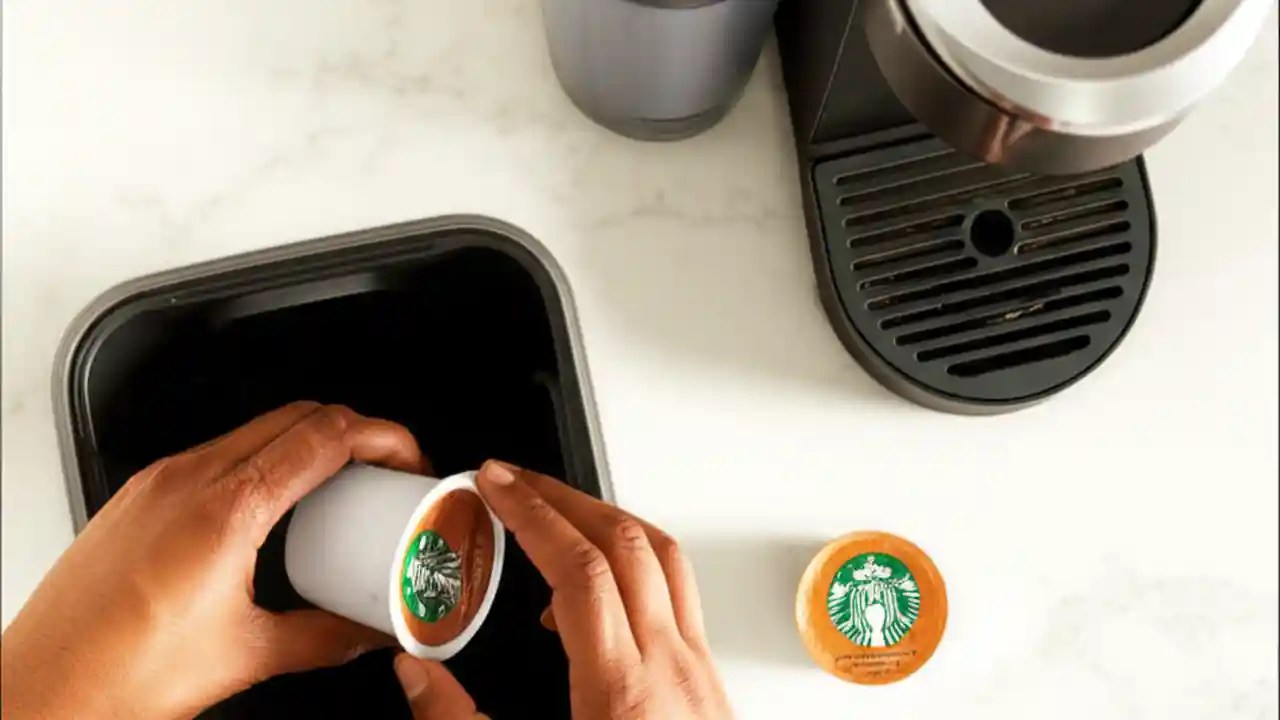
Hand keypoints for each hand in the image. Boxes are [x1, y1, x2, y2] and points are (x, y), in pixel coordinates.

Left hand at [1, 402, 427, 719]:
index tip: (405, 458)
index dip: (381, 436)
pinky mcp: (137, 496)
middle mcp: (188, 479)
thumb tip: (367, 629)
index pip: (324, 434)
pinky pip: (216, 452)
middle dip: (354, 432)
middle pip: (296, 414)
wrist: (39, 692)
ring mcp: (158, 481)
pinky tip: (272, 509)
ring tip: (335, 488)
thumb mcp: (245, 656)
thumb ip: (323, 637)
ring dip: (306, 442)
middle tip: (383, 470)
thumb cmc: (116, 675)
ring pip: (253, 427)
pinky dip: (261, 461)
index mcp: (227, 510)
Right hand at [394, 461, 730, 719]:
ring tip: (553, 516)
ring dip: (608, 522)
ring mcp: (699, 674)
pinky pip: (676, 597)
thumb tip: (414, 676)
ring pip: (666, 560)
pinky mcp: (708, 687)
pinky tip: (591, 600)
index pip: (581, 566)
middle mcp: (672, 669)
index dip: (533, 511)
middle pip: (630, 543)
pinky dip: (633, 569)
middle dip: (566, 497)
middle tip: (515, 481)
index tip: (495, 483)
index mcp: (623, 692)